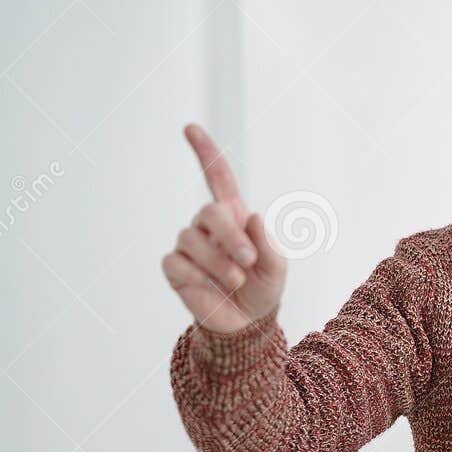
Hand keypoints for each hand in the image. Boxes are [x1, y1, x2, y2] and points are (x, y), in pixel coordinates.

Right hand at [161, 123, 285, 333]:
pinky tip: (209, 287)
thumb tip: (252, 216)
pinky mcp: (175, 268)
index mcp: (234, 217)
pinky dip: (198, 276)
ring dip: (219, 262)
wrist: (247, 323)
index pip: (218, 179)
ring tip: (237, 280)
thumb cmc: (262, 289)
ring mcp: (189, 245)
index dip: (205, 153)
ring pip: (192, 239)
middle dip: (230, 236)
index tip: (190, 128)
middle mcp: (208, 227)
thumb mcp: (276, 268)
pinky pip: (178, 262)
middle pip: (210, 212)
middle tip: (249, 260)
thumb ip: (268, 243)